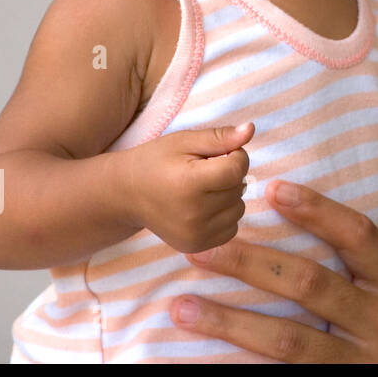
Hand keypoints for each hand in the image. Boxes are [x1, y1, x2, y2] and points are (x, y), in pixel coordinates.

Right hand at [121, 122, 252, 252]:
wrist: (126, 195)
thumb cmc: (157, 162)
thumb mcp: (184, 141)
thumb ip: (220, 137)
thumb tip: (251, 129)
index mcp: (189, 184)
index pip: (237, 168)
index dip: (236, 155)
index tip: (220, 153)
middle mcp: (193, 214)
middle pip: (238, 188)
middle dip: (229, 175)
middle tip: (202, 172)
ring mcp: (195, 234)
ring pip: (238, 208)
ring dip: (228, 196)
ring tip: (201, 190)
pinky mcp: (196, 246)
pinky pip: (231, 227)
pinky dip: (224, 215)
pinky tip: (202, 207)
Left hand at [170, 168, 377, 361]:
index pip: (359, 238)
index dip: (319, 211)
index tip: (274, 189)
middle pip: (311, 285)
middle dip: (253, 264)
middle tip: (203, 246)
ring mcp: (356, 364)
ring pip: (288, 340)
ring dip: (231, 322)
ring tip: (182, 306)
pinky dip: (244, 367)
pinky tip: (203, 359)